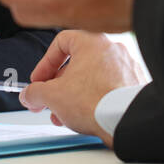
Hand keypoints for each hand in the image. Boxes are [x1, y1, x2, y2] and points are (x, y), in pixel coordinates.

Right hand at [20, 30, 145, 148]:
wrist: (127, 120)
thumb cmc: (96, 101)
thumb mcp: (52, 96)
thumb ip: (34, 93)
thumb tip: (29, 95)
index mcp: (91, 42)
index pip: (61, 42)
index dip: (45, 63)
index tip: (39, 81)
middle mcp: (111, 50)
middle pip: (76, 63)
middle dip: (58, 86)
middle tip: (48, 101)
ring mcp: (126, 67)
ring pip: (92, 78)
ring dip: (74, 95)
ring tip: (65, 116)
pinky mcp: (134, 85)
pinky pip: (108, 88)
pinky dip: (94, 100)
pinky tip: (85, 117)